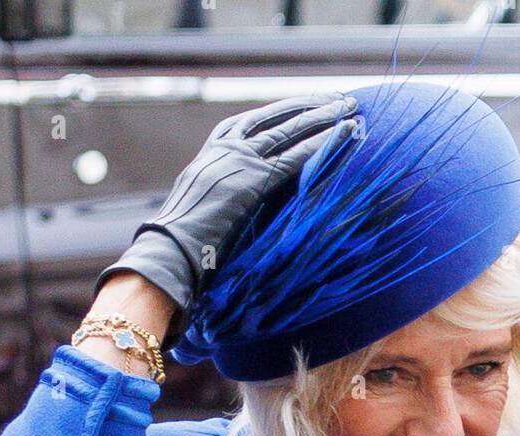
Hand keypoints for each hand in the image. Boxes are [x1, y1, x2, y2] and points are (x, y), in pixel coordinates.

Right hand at [93, 93, 358, 347]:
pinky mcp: (252, 181)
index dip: (280, 113)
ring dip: (323, 118)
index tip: (303, 106)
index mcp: (209, 156)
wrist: (169, 252)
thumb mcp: (200, 215)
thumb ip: (221, 204)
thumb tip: (234, 215)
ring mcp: (238, 162)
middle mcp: (224, 150)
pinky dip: (323, 144)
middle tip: (337, 100)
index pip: (250, 123)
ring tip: (350, 107)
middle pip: (273, 118)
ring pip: (288, 131)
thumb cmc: (181, 248)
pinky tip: (345, 135)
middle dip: (308, 107)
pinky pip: (295, 157)